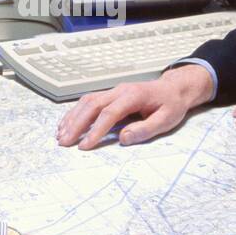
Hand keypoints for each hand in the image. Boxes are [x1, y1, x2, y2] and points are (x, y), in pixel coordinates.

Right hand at [55, 64, 212, 149]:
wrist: (174, 88)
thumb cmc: (171, 104)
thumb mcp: (166, 119)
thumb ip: (145, 129)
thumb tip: (124, 138)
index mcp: (133, 96)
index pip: (109, 113)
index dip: (95, 130)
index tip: (85, 145)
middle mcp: (119, 90)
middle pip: (92, 105)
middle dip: (76, 124)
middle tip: (65, 142)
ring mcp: (113, 91)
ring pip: (87, 101)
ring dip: (72, 118)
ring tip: (61, 136)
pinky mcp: (110, 95)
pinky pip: (89, 101)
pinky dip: (76, 112)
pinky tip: (67, 124)